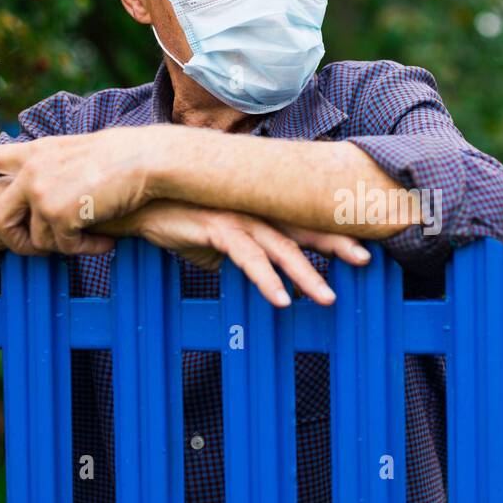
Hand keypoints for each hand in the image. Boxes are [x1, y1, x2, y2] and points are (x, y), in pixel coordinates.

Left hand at [0, 129, 164, 254]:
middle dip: (16, 241)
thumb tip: (49, 200)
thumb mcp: (79, 154)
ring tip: (94, 240)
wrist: (143, 160)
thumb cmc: (124, 158)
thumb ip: (56, 171)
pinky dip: (85, 250)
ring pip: (39, 240)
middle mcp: (30, 173)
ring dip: (66, 247)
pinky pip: (63, 247)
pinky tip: (105, 243)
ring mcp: (41, 194)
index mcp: (36, 153)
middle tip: (39, 250)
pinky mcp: (57, 214)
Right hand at [113, 200, 370, 307]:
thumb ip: (230, 251)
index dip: (332, 233)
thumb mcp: (209, 240)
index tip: (362, 246)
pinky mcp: (215, 228)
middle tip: (367, 260)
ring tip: (328, 298)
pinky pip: (248, 258)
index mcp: (256, 212)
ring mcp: (236, 217)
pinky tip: (282, 300)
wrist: (135, 201)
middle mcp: (252, 211)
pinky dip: (267, 280)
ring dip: (306, 275)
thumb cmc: (173, 218)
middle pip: (302, 228)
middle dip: (336, 244)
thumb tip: (236, 268)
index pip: (302, 222)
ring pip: (281, 248)